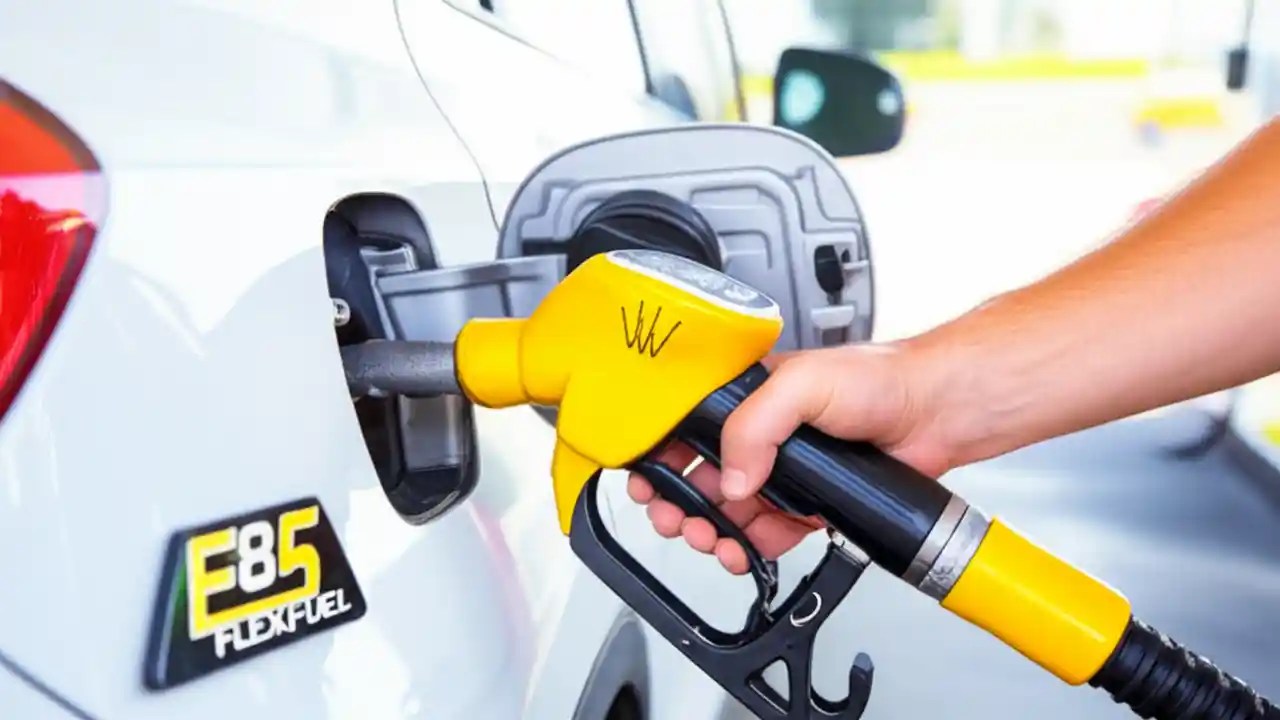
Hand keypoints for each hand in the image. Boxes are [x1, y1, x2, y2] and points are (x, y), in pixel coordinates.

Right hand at [627, 342, 960, 573]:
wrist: (937, 413)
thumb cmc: (880, 379)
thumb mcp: (802, 384)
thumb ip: (754, 425)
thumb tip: (731, 478)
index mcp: (748, 395)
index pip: (686, 427)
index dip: (660, 455)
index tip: (646, 481)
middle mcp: (762, 433)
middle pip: (699, 476)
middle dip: (678, 503)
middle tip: (674, 519)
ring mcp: (784, 470)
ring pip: (729, 510)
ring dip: (711, 531)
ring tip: (710, 540)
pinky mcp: (808, 502)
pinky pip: (767, 532)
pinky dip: (750, 547)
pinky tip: (745, 550)